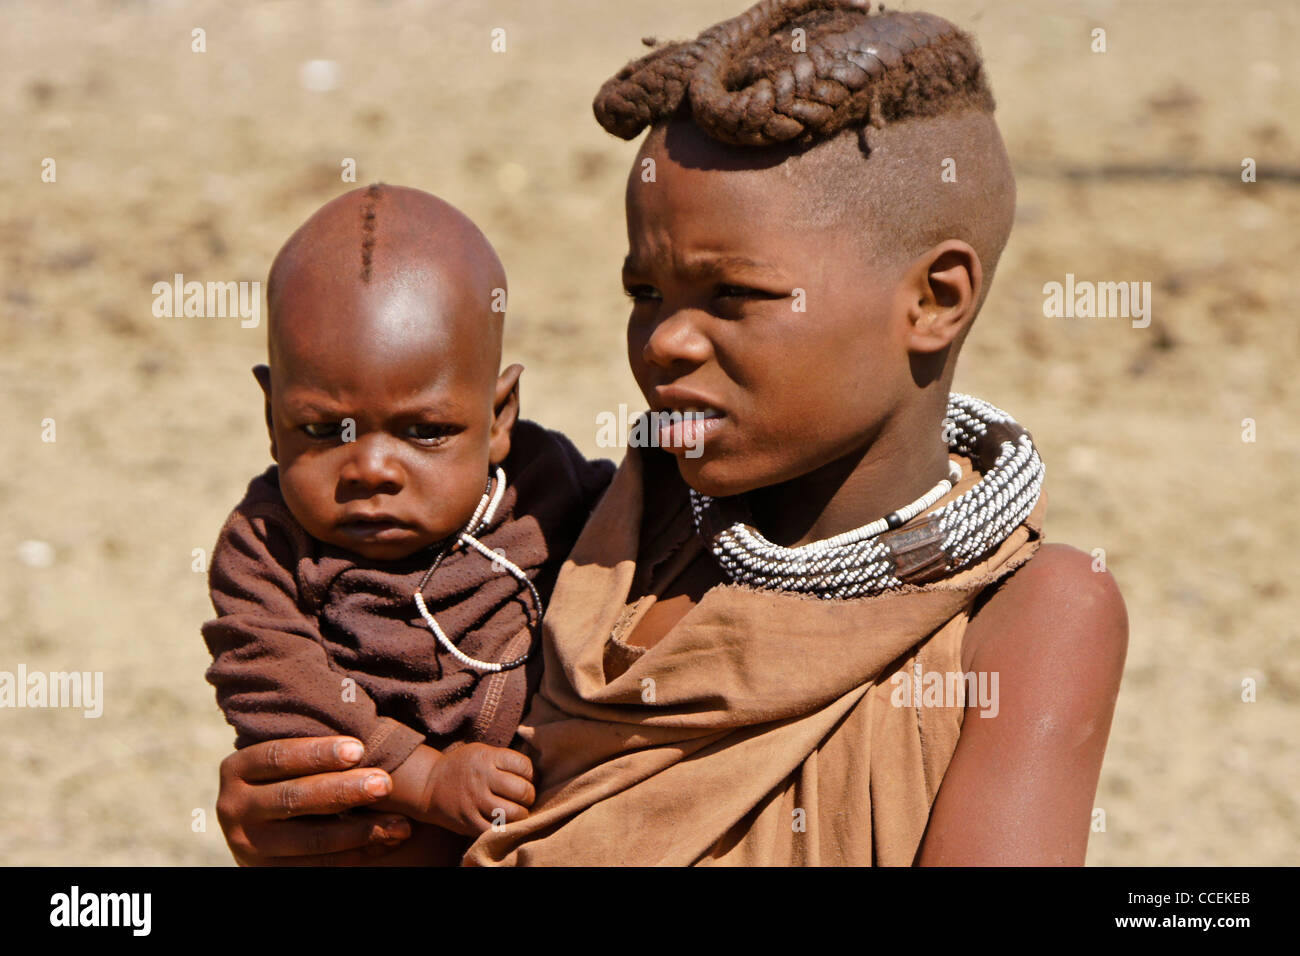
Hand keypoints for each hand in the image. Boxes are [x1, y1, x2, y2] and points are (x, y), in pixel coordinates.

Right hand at [216, 736, 413, 865]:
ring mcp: (246, 846)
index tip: (359, 748)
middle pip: (293, 798)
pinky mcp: (265, 873)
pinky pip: (316, 866)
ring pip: (309, 838)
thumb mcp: (290, 759)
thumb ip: (312, 742)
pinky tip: (386, 841)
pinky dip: (356, 854)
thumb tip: (354, 704)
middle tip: (385, 783)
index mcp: (237, 768)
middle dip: (344, 791)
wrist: (270, 831)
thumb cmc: (297, 775)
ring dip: (359, 830)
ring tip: (400, 822)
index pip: (276, 755)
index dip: (317, 753)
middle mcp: (232, 808)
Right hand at [421, 743, 534, 835]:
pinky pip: (497, 829)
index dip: (531, 775)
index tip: (527, 779)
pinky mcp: (469, 822)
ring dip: (521, 814)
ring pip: (514, 813)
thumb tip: (536, 775)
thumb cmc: (464, 767)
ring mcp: (475, 801)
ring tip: (517, 811)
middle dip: (529, 796)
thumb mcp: (482, 752)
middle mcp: (482, 778)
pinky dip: (506, 828)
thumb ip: (505, 760)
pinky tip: (505, 822)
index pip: (524, 766)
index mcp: (487, 757)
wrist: (430, 785)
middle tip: (524, 798)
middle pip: (522, 791)